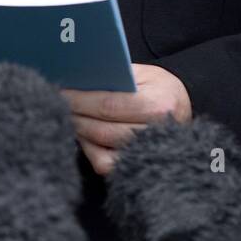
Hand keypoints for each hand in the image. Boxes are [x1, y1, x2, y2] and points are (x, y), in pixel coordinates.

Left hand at [61, 63, 191, 176]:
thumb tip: (77, 76)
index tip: (61, 92)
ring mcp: (149, 155)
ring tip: (69, 118)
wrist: (182, 110)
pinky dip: (90, 150)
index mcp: (159, 104)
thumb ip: (115, 74)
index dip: (81, 100)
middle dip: (75, 116)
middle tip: (57, 105)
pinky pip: (106, 165)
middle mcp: (157, 133)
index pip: (110, 105)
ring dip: (80, 133)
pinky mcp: (138, 168)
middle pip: (103, 130)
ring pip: (102, 149)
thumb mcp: (143, 73)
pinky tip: (83, 135)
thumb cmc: (158, 87)